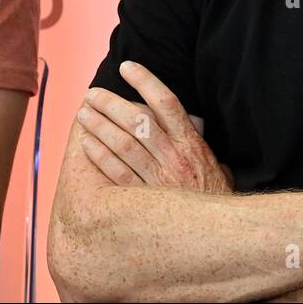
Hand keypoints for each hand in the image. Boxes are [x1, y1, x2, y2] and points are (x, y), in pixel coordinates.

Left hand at [77, 60, 234, 193]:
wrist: (219, 236)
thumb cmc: (214, 197)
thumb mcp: (215, 163)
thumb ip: (198, 142)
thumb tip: (188, 122)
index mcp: (191, 143)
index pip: (166, 102)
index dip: (145, 81)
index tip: (126, 67)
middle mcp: (174, 157)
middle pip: (137, 120)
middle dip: (110, 103)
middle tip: (92, 94)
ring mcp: (158, 179)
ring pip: (122, 144)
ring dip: (99, 126)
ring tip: (83, 114)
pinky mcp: (143, 200)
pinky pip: (116, 173)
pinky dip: (99, 156)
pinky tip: (87, 143)